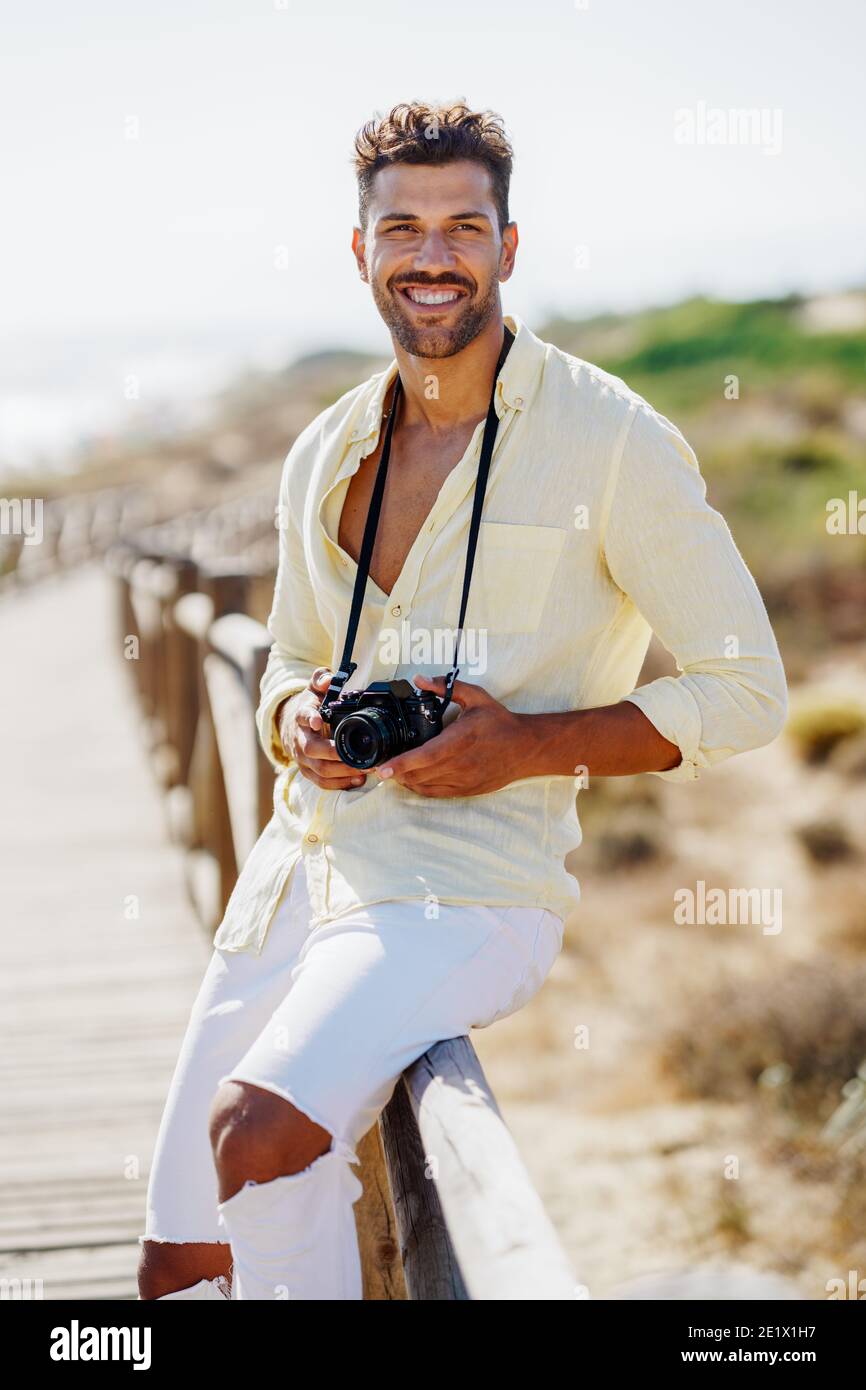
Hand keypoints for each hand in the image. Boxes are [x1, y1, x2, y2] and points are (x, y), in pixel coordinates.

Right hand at [278, 668, 367, 791]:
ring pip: (319, 770)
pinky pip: (322, 783)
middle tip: (359, 755)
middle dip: (336, 754)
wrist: (292, 727)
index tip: (318, 721)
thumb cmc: (311, 707)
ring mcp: (303, 759)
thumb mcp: (314, 689)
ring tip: (364, 769)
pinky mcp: (309, 772)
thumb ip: (321, 679)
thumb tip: (327, 678)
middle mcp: (299, 740)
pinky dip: (340, 784)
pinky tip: (358, 780)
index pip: (303, 716)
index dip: (309, 718)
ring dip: (342, 772)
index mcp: (302, 717)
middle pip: (312, 750)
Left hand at [374, 674, 527, 797]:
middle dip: (397, 772)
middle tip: (381, 765)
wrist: (525, 747)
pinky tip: (413, 780)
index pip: (426, 755)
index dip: (402, 763)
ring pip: (426, 786)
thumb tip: (420, 679)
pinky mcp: (467, 789)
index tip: (383, 767)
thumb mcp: (476, 697)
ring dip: (407, 780)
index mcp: (460, 739)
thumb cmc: (499, 722)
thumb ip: (447, 687)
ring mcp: (464, 780)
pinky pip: (437, 793)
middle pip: (420, 774)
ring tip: (395, 772)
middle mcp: (460, 763)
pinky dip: (421, 788)